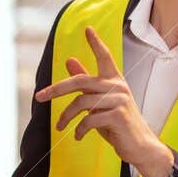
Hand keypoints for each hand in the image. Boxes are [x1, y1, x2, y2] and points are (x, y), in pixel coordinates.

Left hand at [34, 27, 176, 176]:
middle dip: (55, 89)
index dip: (96, 43)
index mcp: (114, 80)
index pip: (105, 57)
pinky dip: (79, 130)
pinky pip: (89, 120)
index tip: (88, 29)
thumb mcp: (99, 102)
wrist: (140, 147)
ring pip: (81, 103)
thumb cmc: (118, 124)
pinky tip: (78, 136)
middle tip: (38, 97)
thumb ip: (86, 84)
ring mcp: (119, 100)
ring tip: (60, 127)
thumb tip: (69, 61)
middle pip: (80, 81)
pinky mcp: (118, 116)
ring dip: (66, 117)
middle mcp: (117, 87)